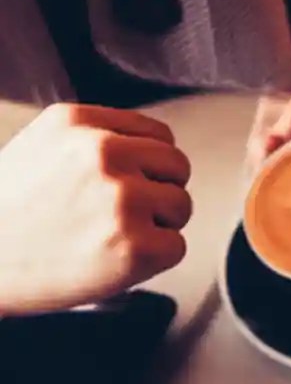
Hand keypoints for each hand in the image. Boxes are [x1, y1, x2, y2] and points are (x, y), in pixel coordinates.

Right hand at [0, 104, 191, 314]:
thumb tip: (155, 150)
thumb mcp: (41, 148)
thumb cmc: (8, 215)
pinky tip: (112, 260)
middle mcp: (103, 153)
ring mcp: (122, 199)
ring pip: (181, 206)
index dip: (149, 166)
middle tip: (122, 216)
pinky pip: (176, 247)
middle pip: (177, 166)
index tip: (127, 185)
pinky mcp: (136, 245)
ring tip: (110, 237)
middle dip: (159, 191)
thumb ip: (96, 139)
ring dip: (157, 226)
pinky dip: (153, 260)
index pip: (159, 135)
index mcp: (78, 122)